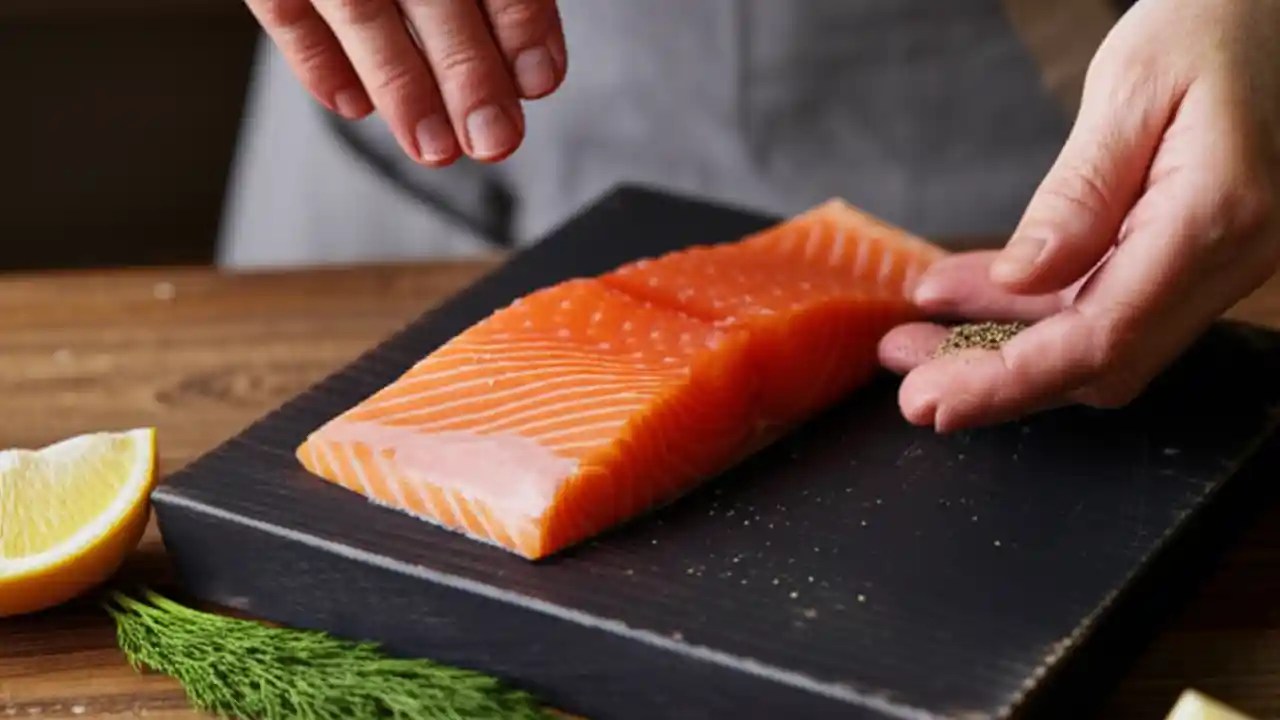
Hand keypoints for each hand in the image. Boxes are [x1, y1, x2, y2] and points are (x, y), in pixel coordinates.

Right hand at [245, 0, 566, 164]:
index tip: (539, 82)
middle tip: (494, 139)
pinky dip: (317, 62)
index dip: (518, 22)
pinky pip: (284, 10)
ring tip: (435, 148)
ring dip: (400, 86)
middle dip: (467, 72)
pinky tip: (354, 107)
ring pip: (359, 8)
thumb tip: (522, 71)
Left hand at [879, 0, 1278, 431]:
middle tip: (911, 386)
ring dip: (1005, 350)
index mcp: (1214, 219)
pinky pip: (1108, 302)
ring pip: (1098, 341)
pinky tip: (969, 298)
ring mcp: (1215, 263)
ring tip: (917, 341)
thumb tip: (1020, 280)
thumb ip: (1079, 194)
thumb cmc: (1219, 18)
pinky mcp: (1194, 252)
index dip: (1008, 382)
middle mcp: (1226, 259)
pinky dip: (1035, 312)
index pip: (1099, 338)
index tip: (932, 401)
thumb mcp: (1133, 87)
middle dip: (995, 381)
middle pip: (1098, 361)